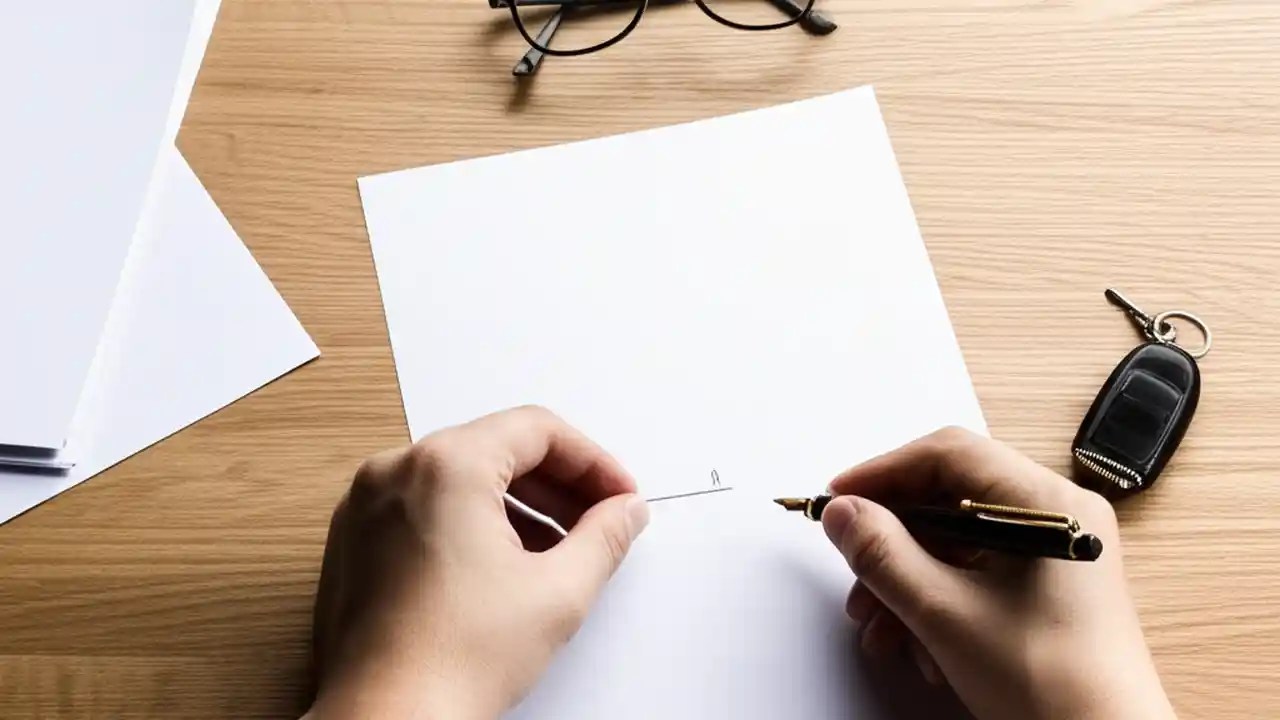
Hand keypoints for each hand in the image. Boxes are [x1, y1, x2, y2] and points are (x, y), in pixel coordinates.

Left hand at [304, 406, 649, 719]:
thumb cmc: (450, 664)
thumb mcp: (558, 592)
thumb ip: (605, 536)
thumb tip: (624, 511)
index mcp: (444, 466)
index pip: (536, 430)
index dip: (592, 462)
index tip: (619, 495)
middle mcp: (395, 471)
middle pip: (496, 448)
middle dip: (557, 484)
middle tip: (600, 519)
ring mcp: (366, 507)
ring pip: (459, 478)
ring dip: (517, 505)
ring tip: (559, 550)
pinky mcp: (353, 541)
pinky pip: (424, 507)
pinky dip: (471, 522)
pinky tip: (505, 567)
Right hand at [822, 427, 1175, 719]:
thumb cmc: (1051, 682)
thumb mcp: (944, 612)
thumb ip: (883, 554)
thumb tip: (842, 512)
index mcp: (1046, 502)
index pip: (949, 455)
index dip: (884, 472)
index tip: (839, 499)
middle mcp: (1058, 513)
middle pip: (950, 498)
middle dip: (893, 541)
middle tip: (854, 570)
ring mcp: (1057, 549)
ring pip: (959, 541)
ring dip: (909, 579)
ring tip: (879, 625)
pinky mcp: (1050, 584)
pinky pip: (979, 570)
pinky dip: (940, 598)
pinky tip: (918, 643)